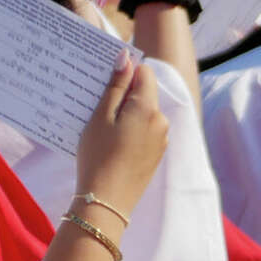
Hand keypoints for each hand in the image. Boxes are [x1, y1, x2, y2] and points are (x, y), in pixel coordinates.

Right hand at [74, 58, 167, 218]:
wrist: (106, 202)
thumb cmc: (98, 156)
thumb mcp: (101, 117)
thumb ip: (116, 86)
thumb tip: (127, 58)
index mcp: (148, 107)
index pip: (144, 73)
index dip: (125, 73)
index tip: (105, 84)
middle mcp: (161, 121)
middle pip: (145, 94)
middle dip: (125, 96)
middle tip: (98, 109)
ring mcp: (161, 139)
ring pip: (145, 114)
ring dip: (127, 115)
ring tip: (104, 131)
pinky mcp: (157, 155)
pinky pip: (145, 132)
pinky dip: (131, 132)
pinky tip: (114, 146)